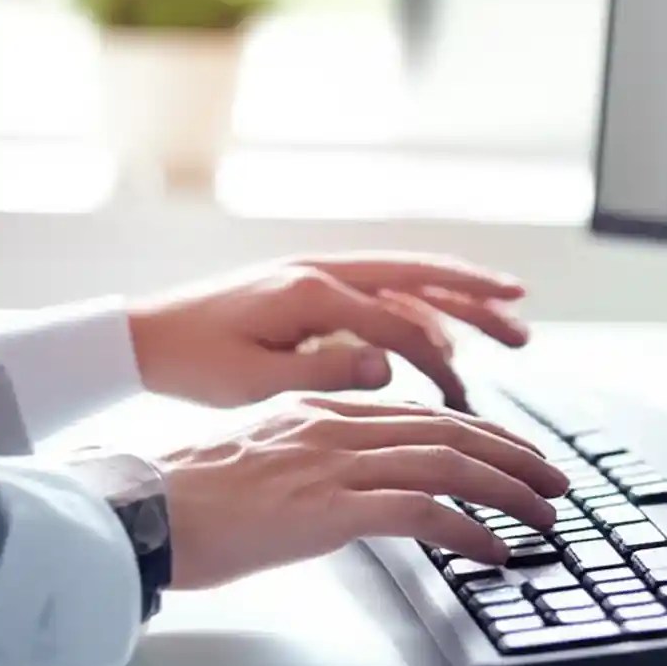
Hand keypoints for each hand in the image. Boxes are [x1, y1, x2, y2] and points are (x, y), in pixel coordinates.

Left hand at [128, 253, 529, 409]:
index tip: (463, 391)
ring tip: (507, 327)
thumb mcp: (255, 379)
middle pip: (419, 278)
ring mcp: (324, 278)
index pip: (396, 321)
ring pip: (409, 284)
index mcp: (311, 290)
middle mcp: (325, 273)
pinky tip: (444, 345)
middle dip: (475, 297)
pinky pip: (387, 298)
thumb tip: (391, 369)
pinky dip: (423, 316)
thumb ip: (327, 371)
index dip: (435, 356)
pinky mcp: (319, 292)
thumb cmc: (194, 360)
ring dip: (458, 305)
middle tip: (521, 317)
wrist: (145, 336)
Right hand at [157, 396, 568, 589]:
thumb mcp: (271, 452)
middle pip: (453, 431)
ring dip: (509, 492)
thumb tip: (367, 472)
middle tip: (556, 483)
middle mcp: (341, 424)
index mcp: (328, 407)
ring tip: (544, 517)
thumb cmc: (197, 493)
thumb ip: (325, 450)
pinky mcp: (328, 507)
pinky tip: (495, 550)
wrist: (141, 510)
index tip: (520, 455)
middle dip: (516, 457)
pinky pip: (421, 511)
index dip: (486, 433)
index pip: (429, 414)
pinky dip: (469, 529)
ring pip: (449, 463)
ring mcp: (336, 462)